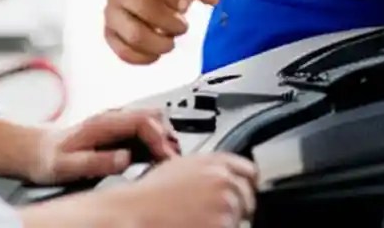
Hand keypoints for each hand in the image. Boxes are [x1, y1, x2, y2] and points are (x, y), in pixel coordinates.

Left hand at [27, 108, 180, 185]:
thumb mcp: (67, 165)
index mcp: (103, 123)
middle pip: (152, 117)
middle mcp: (112, 118)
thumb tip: (124, 159)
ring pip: (151, 122)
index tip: (165, 155)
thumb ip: (96, 161)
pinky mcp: (117, 133)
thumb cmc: (49, 158)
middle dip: (166, 136)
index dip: (158, 137)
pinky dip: (155, 144)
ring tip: (166, 160)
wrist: (36, 151)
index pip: (142, 120)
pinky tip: (155, 159)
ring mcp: (116, 124)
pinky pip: (144, 132)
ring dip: (163, 139)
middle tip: (170, 159)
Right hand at [93, 153, 258, 227]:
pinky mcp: (223, 226)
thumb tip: (224, 176)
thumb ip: (207, 169)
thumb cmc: (148, 197)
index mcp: (215, 161)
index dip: (245, 184)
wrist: (133, 214)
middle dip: (235, 207)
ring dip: (226, 223)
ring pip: (241, 219)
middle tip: (211, 216)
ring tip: (198, 222)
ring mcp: (226, 205)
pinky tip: (197, 226)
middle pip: (248, 198)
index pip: (250, 171)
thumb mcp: (179, 168)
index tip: (243, 192)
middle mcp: (224, 180)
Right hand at [106, 0, 217, 64]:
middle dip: (170, 24)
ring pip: (133, 36)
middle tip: (183, 25)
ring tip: (170, 39)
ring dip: (159, 43)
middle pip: (143, 12)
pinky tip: (157, 51)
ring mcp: (111, 11)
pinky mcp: (109, 32)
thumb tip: (213, 0)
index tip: (187, 5)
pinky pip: (123, 52)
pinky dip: (144, 57)